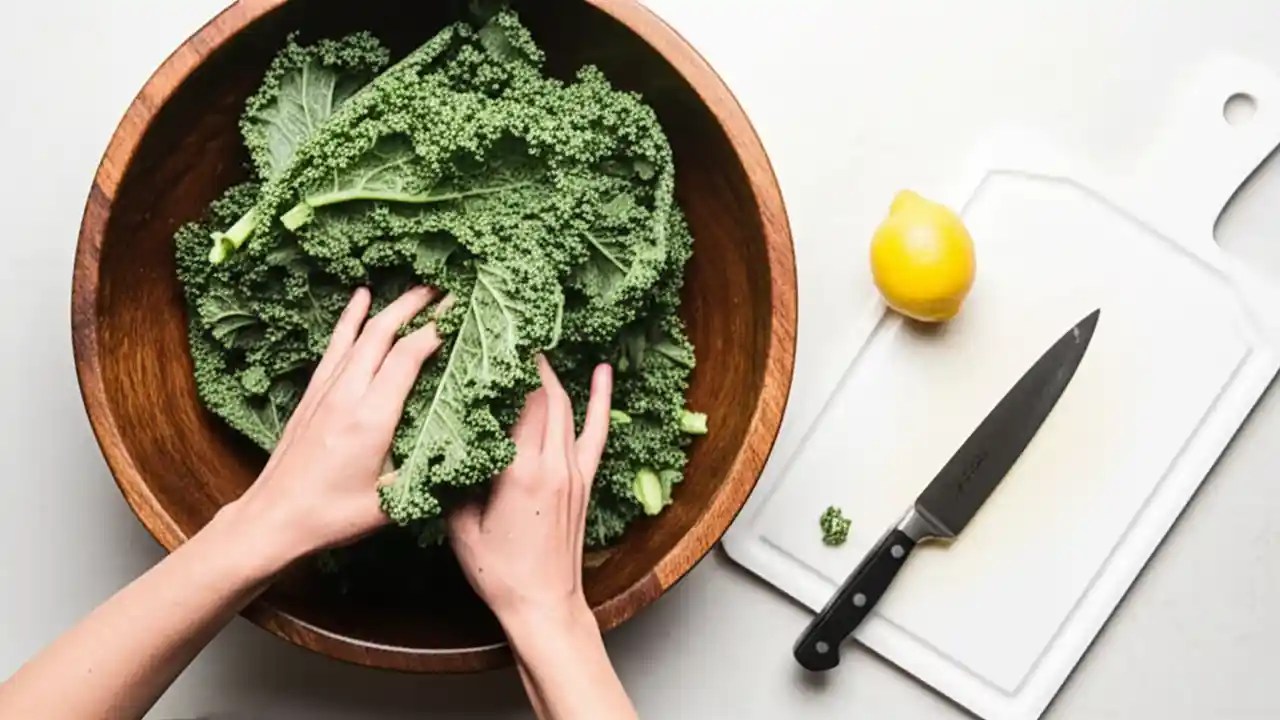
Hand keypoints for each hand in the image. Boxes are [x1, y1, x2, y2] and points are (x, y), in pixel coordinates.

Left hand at [230, 286, 444, 563]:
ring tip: (415, 288)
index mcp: (371, 418)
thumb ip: (427, 474)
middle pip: (383, 334)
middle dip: (415, 306)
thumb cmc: (332, 516)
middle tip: (444, 288)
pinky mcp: (313, 394)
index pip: (408, 357)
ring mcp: (326, 391)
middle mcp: (347, 395)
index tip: (459, 312)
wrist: (274, 519)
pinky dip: (350, 319)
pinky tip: (360, 299)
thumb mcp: (390, 504)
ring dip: (389, 307)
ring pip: (360, 334)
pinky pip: (336, 346)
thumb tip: (467, 453)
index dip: (435, 330)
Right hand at [449, 356, 612, 625]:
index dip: (510, 370)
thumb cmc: (501, 574)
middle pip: (547, 397)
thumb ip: (453, 484)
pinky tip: (604, 373)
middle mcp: (554, 465)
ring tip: (537, 347)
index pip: (522, 403)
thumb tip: (443, 449)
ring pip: (567, 408)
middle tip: (510, 336)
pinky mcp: (584, 481)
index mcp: (522, 472)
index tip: (493, 343)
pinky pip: (597, 431)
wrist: (544, 605)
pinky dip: (601, 400)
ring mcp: (574, 471)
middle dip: (530, 363)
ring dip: (553, 377)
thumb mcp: (461, 528)